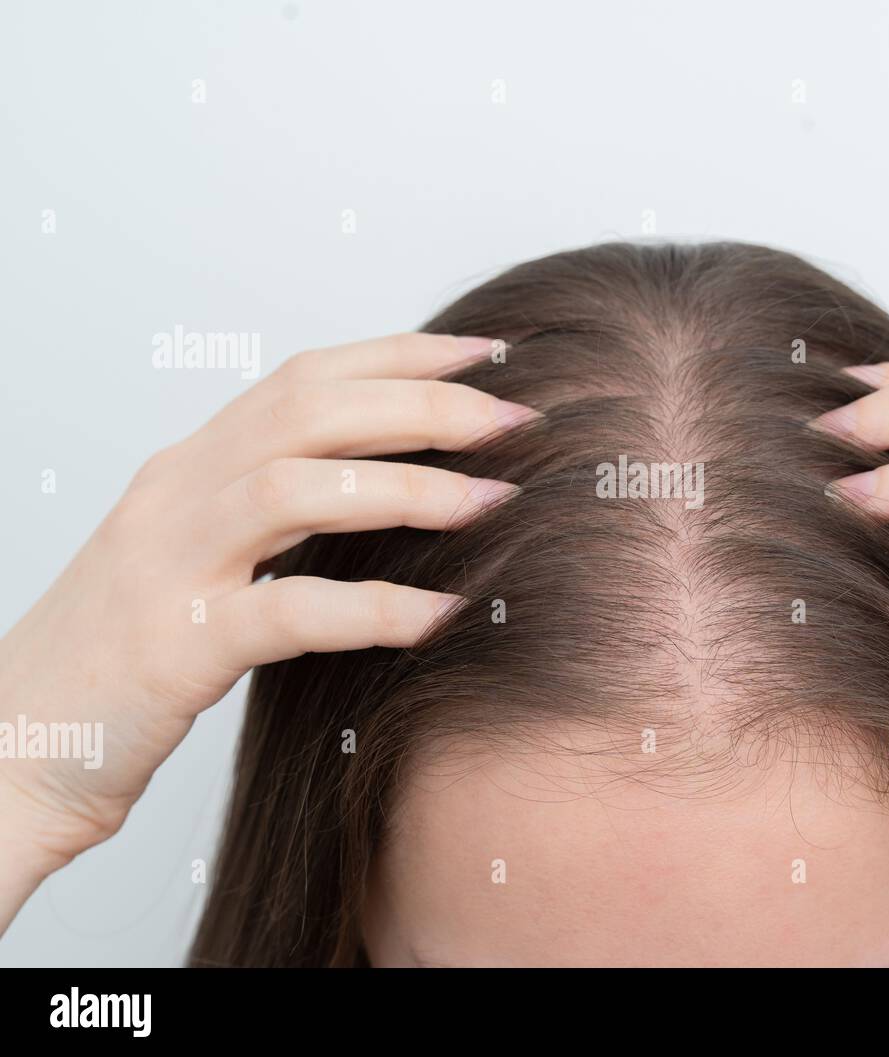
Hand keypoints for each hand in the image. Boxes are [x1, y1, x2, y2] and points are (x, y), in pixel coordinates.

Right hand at [0, 333, 532, 909]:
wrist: (12, 744)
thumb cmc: (123, 656)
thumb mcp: (198, 556)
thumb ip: (270, 513)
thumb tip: (384, 488)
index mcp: (190, 468)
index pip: (304, 379)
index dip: (402, 356)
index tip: (487, 352)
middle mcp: (176, 495)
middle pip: (311, 413)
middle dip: (424, 407)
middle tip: (515, 419)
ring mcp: (168, 565)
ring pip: (297, 490)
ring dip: (409, 488)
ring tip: (494, 501)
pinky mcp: (175, 647)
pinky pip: (288, 612)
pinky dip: (373, 609)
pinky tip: (440, 616)